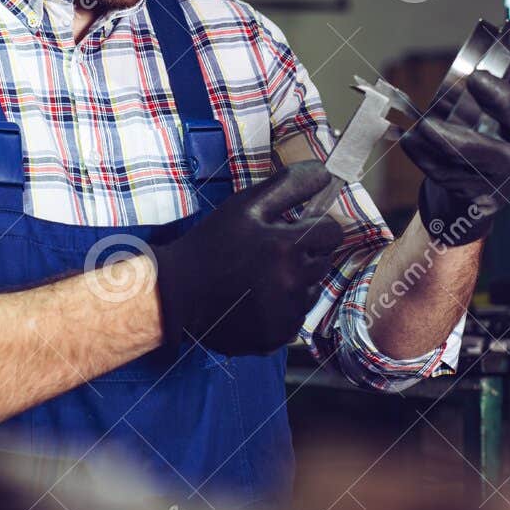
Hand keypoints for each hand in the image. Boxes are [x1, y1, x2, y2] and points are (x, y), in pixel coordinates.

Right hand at [152, 160, 344, 355]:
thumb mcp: (245, 206)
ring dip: (296, 283)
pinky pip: (296, 317)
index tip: (292, 231)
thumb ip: (289, 186)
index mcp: (287, 247)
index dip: (314, 228)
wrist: (178, 293)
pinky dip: (283, 309)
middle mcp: (292, 283)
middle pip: (324, 263)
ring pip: (312, 291)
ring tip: (261, 279)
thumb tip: (326, 172)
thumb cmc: (212, 245)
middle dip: (304, 255)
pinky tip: (257, 301)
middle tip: (271, 255)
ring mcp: (286, 314)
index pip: (332, 233)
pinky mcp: (278, 336)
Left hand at [402, 25, 509, 245]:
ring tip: (423, 126)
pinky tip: (409, 144)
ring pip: (478, 151)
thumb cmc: (478, 140)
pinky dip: (425, 158)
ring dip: (448, 137)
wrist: (475, 197)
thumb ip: (480, 85)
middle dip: (498, 95)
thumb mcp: (486, 113)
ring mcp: (505, 169)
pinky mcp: (483, 193)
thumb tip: (467, 44)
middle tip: (474, 78)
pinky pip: (450, 173)